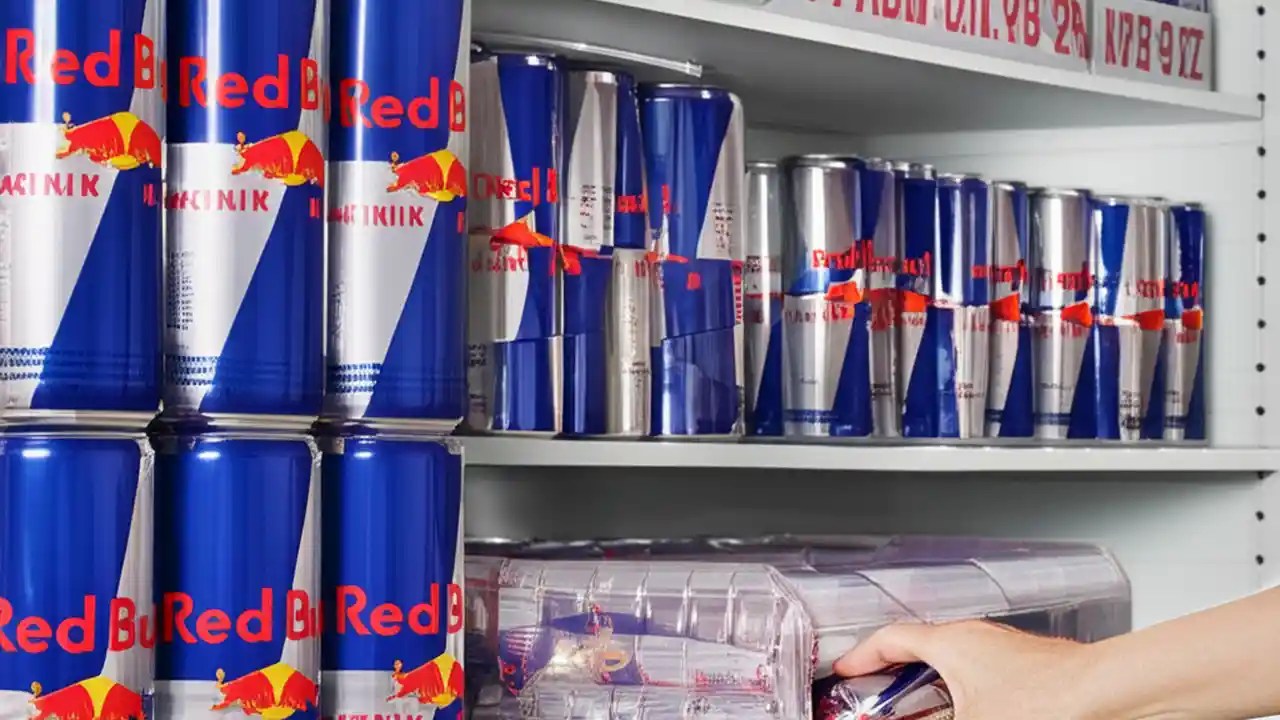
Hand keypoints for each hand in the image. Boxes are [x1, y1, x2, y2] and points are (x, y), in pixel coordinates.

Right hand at [833, 621, 1101, 719]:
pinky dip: (968, 696)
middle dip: (898, 677)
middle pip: (922, 650)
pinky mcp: (1034, 669)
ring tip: (927, 713)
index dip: (862, 657)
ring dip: (935, 690)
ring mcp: (1007, 652)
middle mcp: (977, 639)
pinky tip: (977, 714)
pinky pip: (985, 677)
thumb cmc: (1048, 703)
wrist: (1112, 698)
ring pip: (957, 665)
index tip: (846, 670)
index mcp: (951, 643)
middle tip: (880, 698)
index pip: (890, 639)